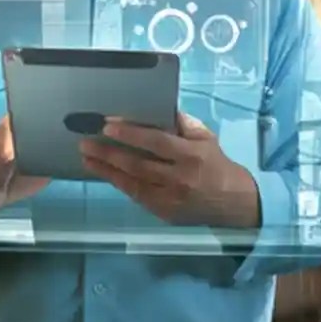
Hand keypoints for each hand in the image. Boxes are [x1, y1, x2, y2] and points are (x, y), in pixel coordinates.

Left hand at [78, 112, 260, 228]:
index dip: (130, 135)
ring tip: (86, 158)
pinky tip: (104, 173)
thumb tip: (160, 108)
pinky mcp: (164, 213)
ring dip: (106, 170)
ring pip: (132, 183)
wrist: (235, 204)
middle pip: (138, 165)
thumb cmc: (218, 165)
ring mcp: (170, 199)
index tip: (107, 126)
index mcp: (192, 156)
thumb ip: (183, 124)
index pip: (156, 143)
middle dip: (109, 153)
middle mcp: (179, 179)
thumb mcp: (206, 138)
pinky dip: (119, 183)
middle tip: (85, 142)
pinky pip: (136, 196)